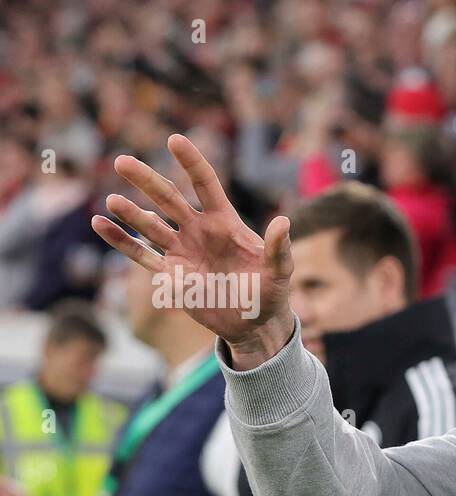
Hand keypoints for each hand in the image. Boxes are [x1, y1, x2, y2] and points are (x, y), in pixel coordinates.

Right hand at [91, 134, 294, 368]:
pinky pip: (142, 255)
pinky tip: (100, 224)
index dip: (191, 163)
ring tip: (112, 199)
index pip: (205, 185)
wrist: (255, 324)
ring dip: (131, 213)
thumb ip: (278, 248)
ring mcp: (183, 251)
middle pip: (168, 199)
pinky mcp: (172, 274)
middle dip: (146, 180)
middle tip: (122, 161)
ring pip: (151, 226)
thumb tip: (283, 221)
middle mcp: (199, 231)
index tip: (174, 140)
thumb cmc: (271, 294)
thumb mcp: (279, 272)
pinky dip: (121, 241)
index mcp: (226, 222)